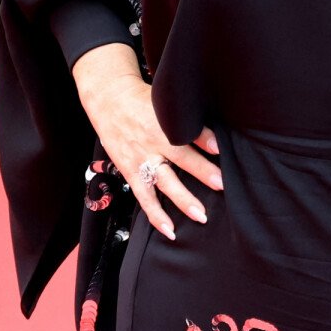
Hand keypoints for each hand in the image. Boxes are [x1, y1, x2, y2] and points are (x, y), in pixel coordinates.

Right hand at [72, 43, 221, 240]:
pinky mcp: (131, 172)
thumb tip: (214, 140)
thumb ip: (188, 121)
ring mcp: (141, 160)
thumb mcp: (165, 105)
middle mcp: (153, 143)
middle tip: (221, 184)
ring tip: (201, 215)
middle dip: (202, 172)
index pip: (188, 132)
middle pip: (180, 158)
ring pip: (164, 183)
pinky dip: (156, 214)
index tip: (221, 149)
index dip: (205, 140)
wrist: (109, 102)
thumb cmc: (144, 101)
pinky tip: (170, 230)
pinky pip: (145, 197)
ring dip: (182, 200)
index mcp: (163, 124)